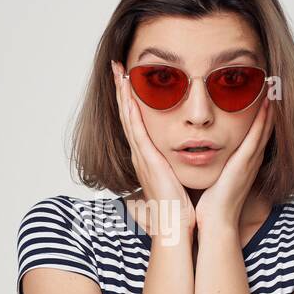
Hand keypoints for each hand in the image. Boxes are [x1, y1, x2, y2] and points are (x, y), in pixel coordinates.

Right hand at [112, 61, 195, 242]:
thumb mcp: (174, 180)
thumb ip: (173, 168)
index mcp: (148, 158)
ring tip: (118, 72)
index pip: (136, 122)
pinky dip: (131, 112)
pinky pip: (137, 131)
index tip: (127, 80)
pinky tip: (129, 96)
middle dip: (121, 90)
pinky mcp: (147, 161)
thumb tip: (178, 161)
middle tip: (116, 66)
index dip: (130, 100)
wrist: (175, 226)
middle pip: (127, 115)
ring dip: (122, 94)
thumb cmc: (177, 208)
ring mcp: (141, 157)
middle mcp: (140, 155)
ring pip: (128, 118)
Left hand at [194, 97, 273, 233]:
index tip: (259, 93)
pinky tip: (266, 103)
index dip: (260, 113)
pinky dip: (263, 119)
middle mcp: (251, 159)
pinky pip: (257, 136)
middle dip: (268, 105)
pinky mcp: (246, 163)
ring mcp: (251, 160)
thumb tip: (198, 151)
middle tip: (272, 83)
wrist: (215, 222)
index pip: (254, 132)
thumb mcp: (213, 177)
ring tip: (272, 85)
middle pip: (264, 126)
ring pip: (264, 127)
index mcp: (243, 162)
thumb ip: (211, 163)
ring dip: (269, 106)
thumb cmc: (210, 204)